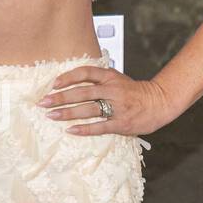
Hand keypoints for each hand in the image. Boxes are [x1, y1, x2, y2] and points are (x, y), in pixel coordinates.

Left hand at [37, 65, 176, 135]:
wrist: (159, 102)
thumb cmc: (132, 91)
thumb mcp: (116, 78)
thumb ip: (97, 78)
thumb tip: (69, 81)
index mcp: (110, 76)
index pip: (85, 73)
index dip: (68, 77)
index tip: (53, 84)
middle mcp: (112, 90)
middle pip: (83, 92)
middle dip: (61, 98)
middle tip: (44, 102)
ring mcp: (118, 107)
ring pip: (89, 109)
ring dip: (68, 113)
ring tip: (52, 116)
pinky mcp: (122, 123)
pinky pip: (100, 126)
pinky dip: (85, 129)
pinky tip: (70, 130)